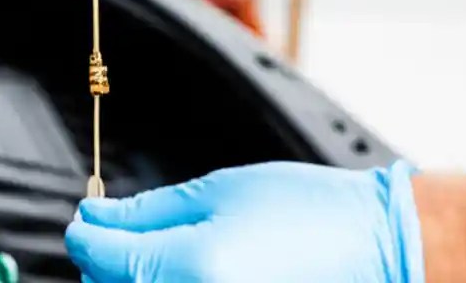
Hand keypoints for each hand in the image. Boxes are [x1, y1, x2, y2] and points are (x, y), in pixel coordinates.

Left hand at [65, 160, 424, 282]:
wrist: (380, 248)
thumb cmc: (312, 214)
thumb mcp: (220, 190)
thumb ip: (148, 211)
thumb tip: (95, 216)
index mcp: (189, 268)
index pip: (98, 257)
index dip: (85, 231)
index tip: (88, 216)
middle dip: (105, 260)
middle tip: (122, 230)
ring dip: (134, 278)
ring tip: (164, 251)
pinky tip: (186, 272)